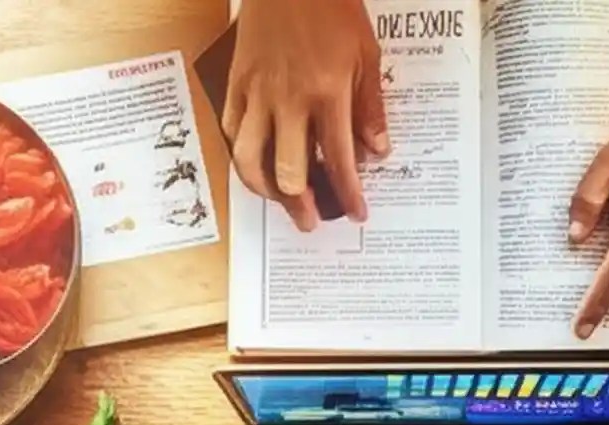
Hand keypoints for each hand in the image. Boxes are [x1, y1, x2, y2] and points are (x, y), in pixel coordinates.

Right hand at [223, 0, 388, 230]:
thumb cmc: (331, 9)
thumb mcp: (366, 53)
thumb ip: (370, 107)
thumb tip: (376, 151)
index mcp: (327, 94)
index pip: (339, 160)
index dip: (349, 194)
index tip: (357, 212)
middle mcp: (289, 101)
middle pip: (289, 173)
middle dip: (302, 205)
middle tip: (312, 219)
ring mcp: (257, 95)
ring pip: (250, 161)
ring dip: (265, 190)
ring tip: (279, 199)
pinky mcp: (236, 85)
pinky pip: (232, 132)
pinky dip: (242, 155)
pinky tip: (256, 164)